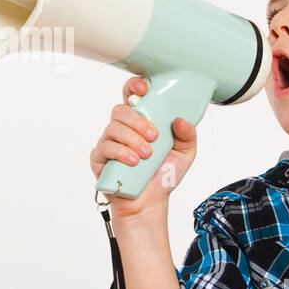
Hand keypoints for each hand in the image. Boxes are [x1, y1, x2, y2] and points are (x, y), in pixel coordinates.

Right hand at [89, 75, 197, 221]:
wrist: (150, 202)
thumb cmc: (162, 175)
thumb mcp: (185, 154)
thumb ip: (188, 135)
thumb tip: (180, 120)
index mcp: (140, 121)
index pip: (132, 95)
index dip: (134, 86)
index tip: (144, 89)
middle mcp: (122, 128)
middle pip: (120, 110)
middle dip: (138, 121)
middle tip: (154, 136)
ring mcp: (109, 142)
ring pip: (113, 128)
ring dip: (132, 139)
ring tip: (147, 155)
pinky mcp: (99, 158)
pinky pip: (105, 148)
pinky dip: (121, 152)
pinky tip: (133, 161)